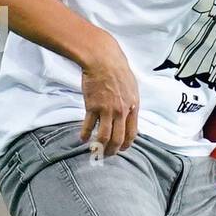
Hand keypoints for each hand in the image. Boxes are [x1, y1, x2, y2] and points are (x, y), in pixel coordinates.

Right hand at [79, 35, 139, 156]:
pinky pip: (88, 125)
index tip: (121, 149)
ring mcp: (107, 110)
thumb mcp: (132, 88)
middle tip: (107, 155)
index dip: (126, 144)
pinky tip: (82, 139)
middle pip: (118, 138)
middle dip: (112, 150)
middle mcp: (122, 112)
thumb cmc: (118, 70)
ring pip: (104, 136)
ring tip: (94, 150)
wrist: (103, 60)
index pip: (132, 133)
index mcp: (133, 107)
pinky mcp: (92, 106)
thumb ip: (131, 103)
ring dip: (99, 146)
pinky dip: (84, 134)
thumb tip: (130, 114)